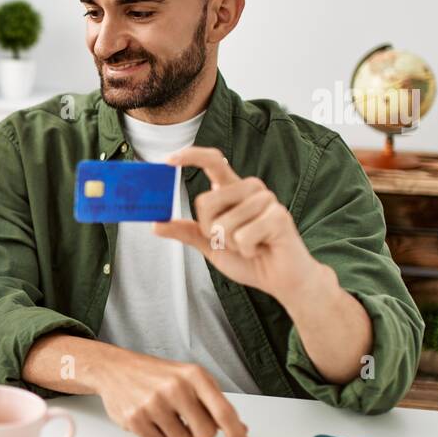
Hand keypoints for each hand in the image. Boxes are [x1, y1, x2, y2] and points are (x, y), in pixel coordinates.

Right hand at [91, 344, 251, 436]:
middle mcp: (175, 387)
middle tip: (186, 419)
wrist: (115, 369)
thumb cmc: (157, 375)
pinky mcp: (135, 418)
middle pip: (206, 435)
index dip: (237, 435)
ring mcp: (153, 403)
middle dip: (198, 433)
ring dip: (177, 436)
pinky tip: (150, 420)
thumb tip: (240, 428)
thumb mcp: (190, 379)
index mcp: (194, 376)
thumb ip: (214, 403)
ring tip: (164, 416)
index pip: (223, 412)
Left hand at [153, 146, 317, 303]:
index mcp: (233, 190)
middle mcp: (250, 189)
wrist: (280, 280)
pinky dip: (246, 250)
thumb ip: (187, 232)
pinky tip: (260, 249)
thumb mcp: (211, 245)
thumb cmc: (249, 259)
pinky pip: (242, 235)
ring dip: (231, 244)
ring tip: (250, 245)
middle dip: (209, 230)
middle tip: (230, 241)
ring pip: (223, 223)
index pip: (213, 161)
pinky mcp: (279, 216)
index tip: (169, 160)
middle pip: (206, 201)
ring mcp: (267, 200)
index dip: (191, 156)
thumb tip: (156, 224)